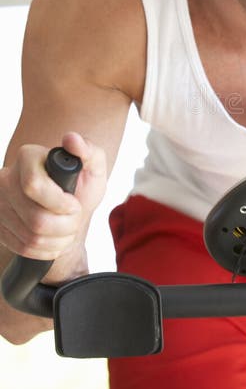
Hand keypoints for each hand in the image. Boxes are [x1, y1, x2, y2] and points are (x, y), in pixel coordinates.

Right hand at [0, 132, 106, 261]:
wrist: (66, 209)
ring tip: (67, 229)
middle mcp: (7, 179)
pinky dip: (46, 249)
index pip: (34, 185)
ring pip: (31, 237)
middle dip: (65, 225)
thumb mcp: (94, 167)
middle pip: (35, 218)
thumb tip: (72, 139)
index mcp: (28, 158)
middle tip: (74, 219)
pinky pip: (23, 248)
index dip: (59, 202)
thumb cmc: (80, 186)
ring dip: (58, 239)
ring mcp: (0, 204)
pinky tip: (54, 239)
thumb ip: (90, 151)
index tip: (74, 205)